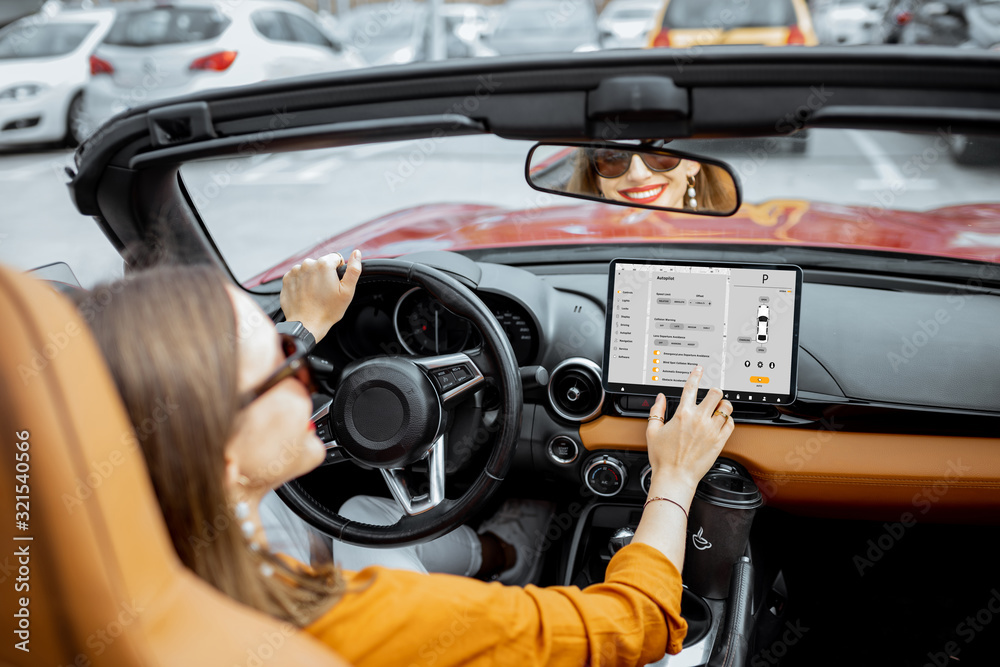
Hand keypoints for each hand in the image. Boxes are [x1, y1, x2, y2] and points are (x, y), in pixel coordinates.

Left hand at [280, 250, 361, 342]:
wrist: (306, 324)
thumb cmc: (328, 310)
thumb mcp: (347, 291)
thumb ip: (354, 269)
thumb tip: (357, 253)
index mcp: (324, 264)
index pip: (336, 258)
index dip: (338, 271)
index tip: (335, 284)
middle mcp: (308, 264)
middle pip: (321, 264)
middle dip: (325, 274)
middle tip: (326, 292)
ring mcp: (295, 271)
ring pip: (309, 270)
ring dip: (313, 278)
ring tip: (315, 294)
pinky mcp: (287, 279)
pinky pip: (298, 276)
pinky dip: (302, 283)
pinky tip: (306, 295)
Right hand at [645, 366, 733, 491]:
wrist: (675, 476)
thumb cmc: (663, 458)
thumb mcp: (652, 431)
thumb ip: (656, 411)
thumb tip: (660, 398)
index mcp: (682, 414)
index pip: (691, 387)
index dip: (696, 375)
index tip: (699, 370)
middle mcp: (699, 420)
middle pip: (715, 393)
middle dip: (714, 391)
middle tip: (712, 395)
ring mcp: (711, 430)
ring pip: (726, 407)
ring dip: (724, 405)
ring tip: (719, 408)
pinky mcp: (719, 442)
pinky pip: (730, 424)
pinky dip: (728, 420)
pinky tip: (722, 422)